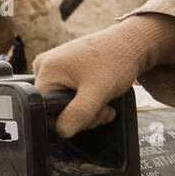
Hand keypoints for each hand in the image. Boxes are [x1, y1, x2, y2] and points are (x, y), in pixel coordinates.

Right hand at [33, 14, 174, 137]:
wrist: (131, 43)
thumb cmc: (115, 62)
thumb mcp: (97, 92)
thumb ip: (78, 114)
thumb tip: (62, 132)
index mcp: (46, 70)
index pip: (44, 110)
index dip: (67, 120)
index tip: (93, 115)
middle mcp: (43, 66)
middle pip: (54, 107)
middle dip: (80, 115)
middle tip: (104, 110)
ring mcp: (53, 66)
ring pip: (62, 102)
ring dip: (85, 110)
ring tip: (106, 103)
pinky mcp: (63, 68)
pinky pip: (67, 93)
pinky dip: (84, 100)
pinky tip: (99, 96)